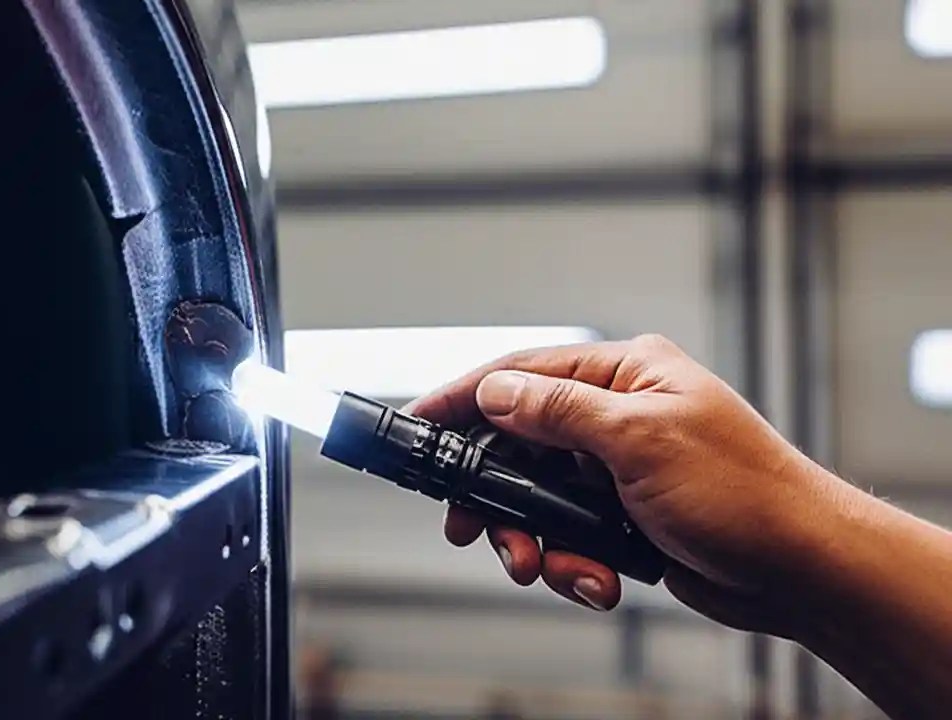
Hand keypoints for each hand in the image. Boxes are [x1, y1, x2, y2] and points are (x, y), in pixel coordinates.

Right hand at [406, 334, 841, 635]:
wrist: (801, 568)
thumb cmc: (744, 493)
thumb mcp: (641, 440)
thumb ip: (560, 413)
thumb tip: (497, 391)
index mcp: (627, 375)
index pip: (526, 373)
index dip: (467, 395)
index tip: (421, 420)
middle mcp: (618, 415)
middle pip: (521, 443)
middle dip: (496, 492)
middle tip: (467, 525)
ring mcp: (620, 467)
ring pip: (540, 497)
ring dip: (533, 537)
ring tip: (542, 564)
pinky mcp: (625, 515)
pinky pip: (570, 534)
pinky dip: (570, 560)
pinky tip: (593, 577)